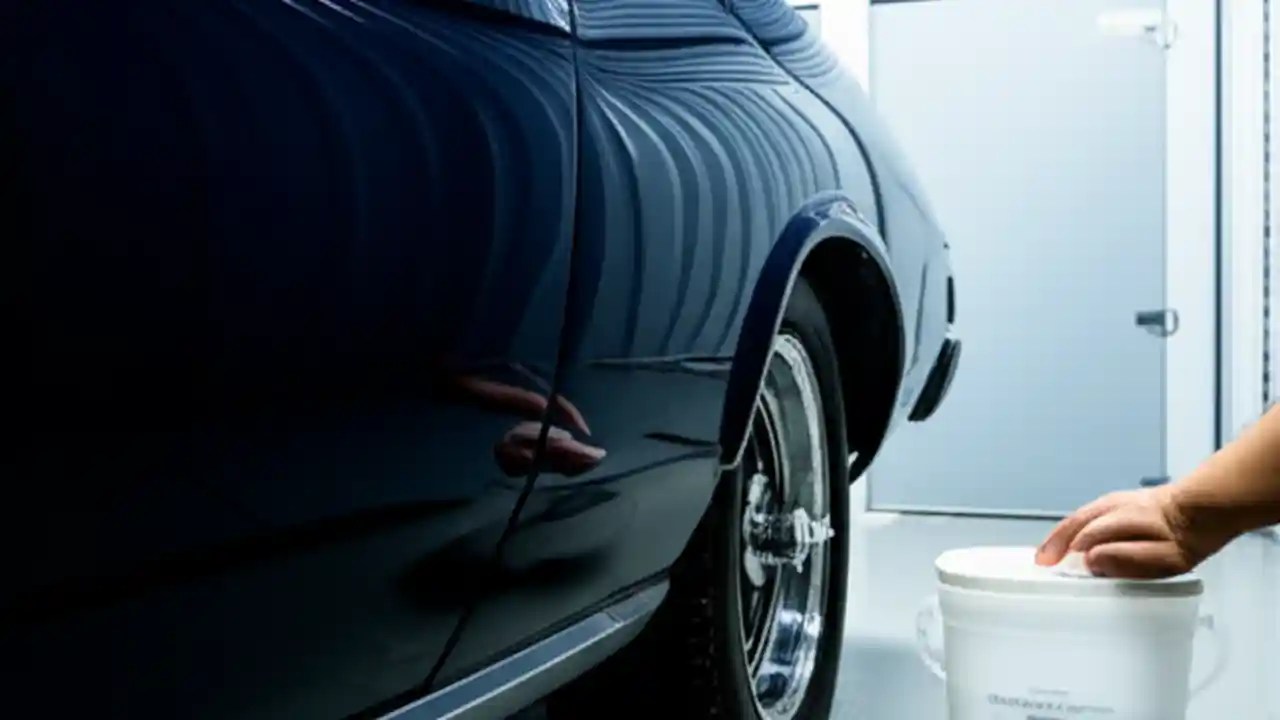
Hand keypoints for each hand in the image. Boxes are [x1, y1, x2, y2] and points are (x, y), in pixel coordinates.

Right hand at [1034, 487, 1215, 578]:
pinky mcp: (1119, 501)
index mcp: (1121, 522)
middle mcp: (1112, 507)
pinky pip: (1088, 513)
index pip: (1087, 538)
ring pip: (1079, 516)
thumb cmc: (1186, 538)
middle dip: (1056, 542)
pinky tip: (1073, 537)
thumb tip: (1090, 560)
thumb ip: (1127, 559)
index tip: (1056, 572)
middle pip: (1076, 523)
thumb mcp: (1165, 558)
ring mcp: (1114, 501)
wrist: (1206, 508)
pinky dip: (1074, 526)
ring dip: (1061, 534)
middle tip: (1041, 563)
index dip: (1070, 554)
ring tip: (1048, 552)